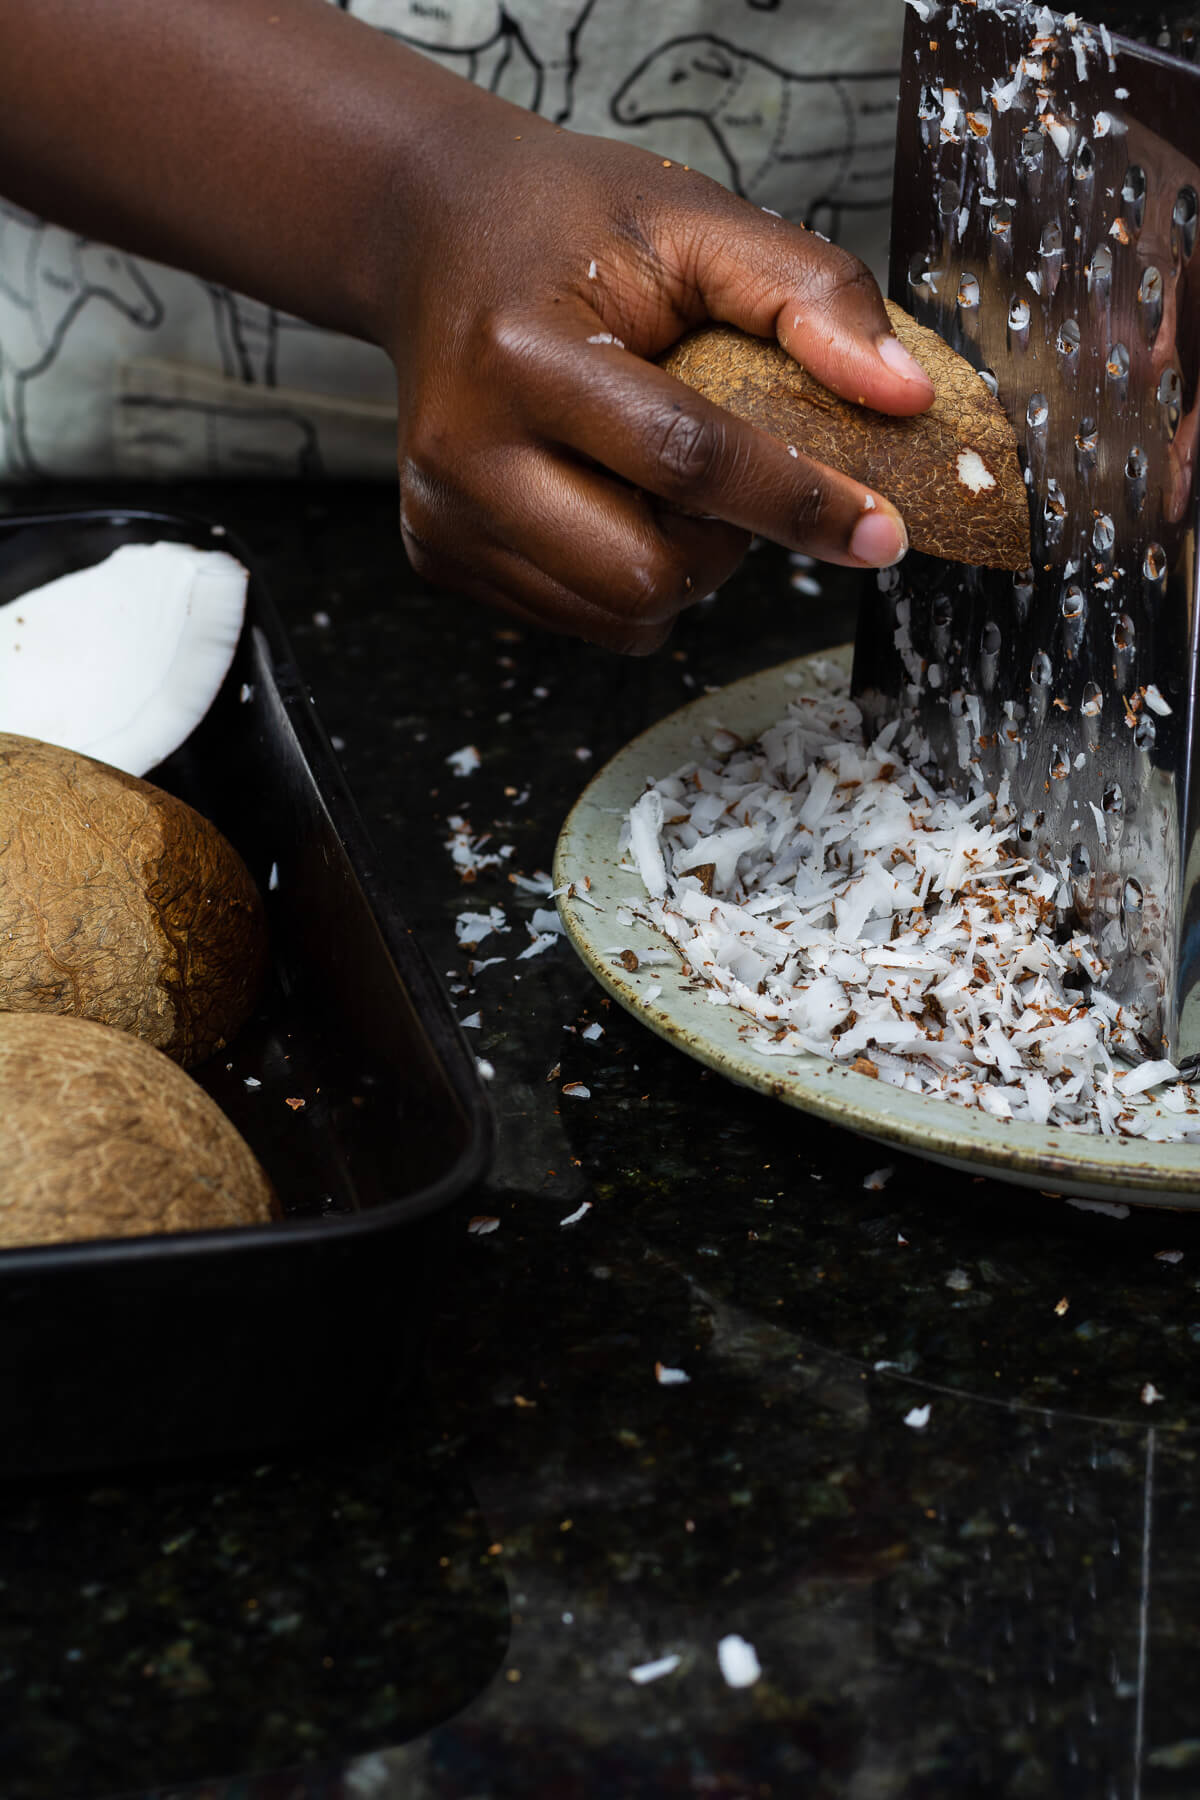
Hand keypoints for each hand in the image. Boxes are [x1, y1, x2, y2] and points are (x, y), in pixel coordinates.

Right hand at [387, 108, 933, 652]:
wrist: (434, 232)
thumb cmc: (569, 223)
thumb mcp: (698, 222)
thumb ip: (811, 293)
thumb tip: (903, 397)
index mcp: (522, 355)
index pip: (686, 461)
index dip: (798, 500)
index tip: (881, 530)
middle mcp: (466, 450)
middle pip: (647, 575)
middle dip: (723, 547)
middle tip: (730, 478)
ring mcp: (444, 514)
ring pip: (618, 617)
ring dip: (678, 569)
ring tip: (662, 481)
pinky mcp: (440, 553)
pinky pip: (581, 623)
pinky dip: (626, 582)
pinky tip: (613, 501)